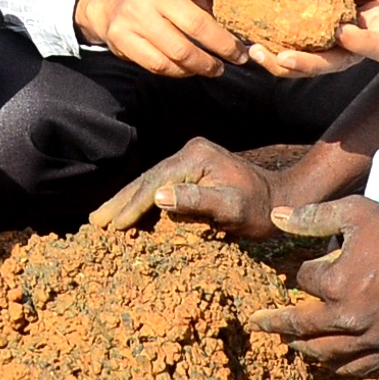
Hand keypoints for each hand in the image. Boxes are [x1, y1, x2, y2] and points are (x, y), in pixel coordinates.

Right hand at [74, 0, 247, 76]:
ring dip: (205, 64)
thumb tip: (255, 4)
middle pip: (197, 25)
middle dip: (224, 45)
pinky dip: (181, 71)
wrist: (111, 1)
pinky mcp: (122, 36)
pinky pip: (160, 64)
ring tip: (218, 68)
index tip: (261, 3)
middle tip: (240, 56)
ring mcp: (134, 13)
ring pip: (180, 50)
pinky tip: (191, 70)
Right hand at [88, 136, 288, 234]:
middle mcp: (189, 152)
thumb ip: (196, 201)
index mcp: (194, 158)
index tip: (112, 227)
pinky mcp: (193, 169)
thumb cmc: (260, 209)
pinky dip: (142, 200)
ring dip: (126, 201)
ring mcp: (190, 159)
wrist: (283, 199)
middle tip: (95, 222)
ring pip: (150, 182)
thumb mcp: (231, 207)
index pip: (154, 185)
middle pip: (147, 180)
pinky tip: (129, 212)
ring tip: (103, 218)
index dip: (131, 207)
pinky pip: (161, 185)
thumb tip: (159, 198)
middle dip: (121, 202)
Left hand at [247, 0, 378, 78]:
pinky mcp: (317, 43)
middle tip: (283, 58)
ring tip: (258, 53)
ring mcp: (337, 47)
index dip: (362, 44)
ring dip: (286, 64)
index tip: (340, 32)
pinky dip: (277, 53)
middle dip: (310, 63)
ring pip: (314, 65)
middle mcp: (361, 43)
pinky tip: (256, 46)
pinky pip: (299, 54)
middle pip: (339, 63)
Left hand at [247, 197, 378, 375]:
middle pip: (302, 327)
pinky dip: (338, 366)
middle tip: (259, 324)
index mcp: (337, 283)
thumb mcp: (353, 213)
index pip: (303, 282)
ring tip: (291, 342)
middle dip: (277, 323)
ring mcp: (371, 336)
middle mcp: (350, 316)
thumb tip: (275, 217)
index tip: (316, 264)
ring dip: (304, 347)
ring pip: (326, 353)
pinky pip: (356, 366)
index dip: (306, 271)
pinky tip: (330, 361)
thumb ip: (311, 217)